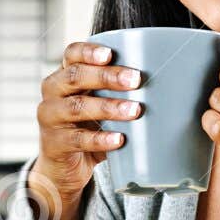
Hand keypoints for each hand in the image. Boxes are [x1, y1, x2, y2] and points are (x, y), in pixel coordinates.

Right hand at [31, 41, 142, 219]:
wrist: (65, 167)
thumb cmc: (90, 126)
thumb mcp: (99, 104)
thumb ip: (118, 91)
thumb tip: (169, 80)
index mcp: (64, 75)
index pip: (71, 54)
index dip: (88, 51)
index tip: (110, 54)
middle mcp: (52, 91)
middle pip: (75, 76)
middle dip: (106, 77)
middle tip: (135, 80)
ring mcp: (49, 117)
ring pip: (77, 107)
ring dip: (109, 107)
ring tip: (135, 110)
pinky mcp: (54, 143)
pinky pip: (78, 139)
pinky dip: (101, 139)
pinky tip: (120, 140)